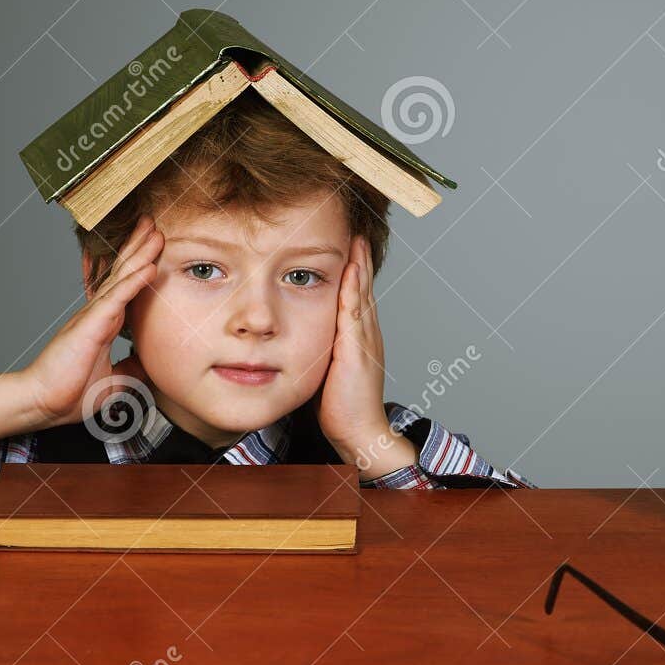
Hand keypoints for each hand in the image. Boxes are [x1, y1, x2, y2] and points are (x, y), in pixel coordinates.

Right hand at [21, 214, 161, 430]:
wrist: (44, 404)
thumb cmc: (70, 393)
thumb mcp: (114, 381)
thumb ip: (131, 369)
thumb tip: (149, 364)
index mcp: (104, 323)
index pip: (126, 288)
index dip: (139, 266)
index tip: (154, 247)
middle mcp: (98, 313)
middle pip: (122, 273)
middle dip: (139, 247)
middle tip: (154, 224)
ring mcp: (94, 316)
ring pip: (121, 278)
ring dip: (140, 253)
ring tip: (155, 231)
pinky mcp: (91, 325)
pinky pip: (117, 298)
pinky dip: (135, 280)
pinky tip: (149, 265)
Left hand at [317, 234, 417, 473]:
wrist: (359, 432)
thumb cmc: (339, 407)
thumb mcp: (327, 369)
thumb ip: (320, 349)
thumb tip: (299, 337)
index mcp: (358, 338)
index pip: (355, 297)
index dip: (354, 271)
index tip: (349, 246)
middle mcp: (365, 334)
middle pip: (362, 289)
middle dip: (359, 260)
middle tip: (357, 231)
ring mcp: (364, 341)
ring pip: (361, 295)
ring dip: (359, 267)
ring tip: (356, 241)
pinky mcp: (356, 351)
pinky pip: (355, 314)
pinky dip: (354, 290)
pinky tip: (351, 272)